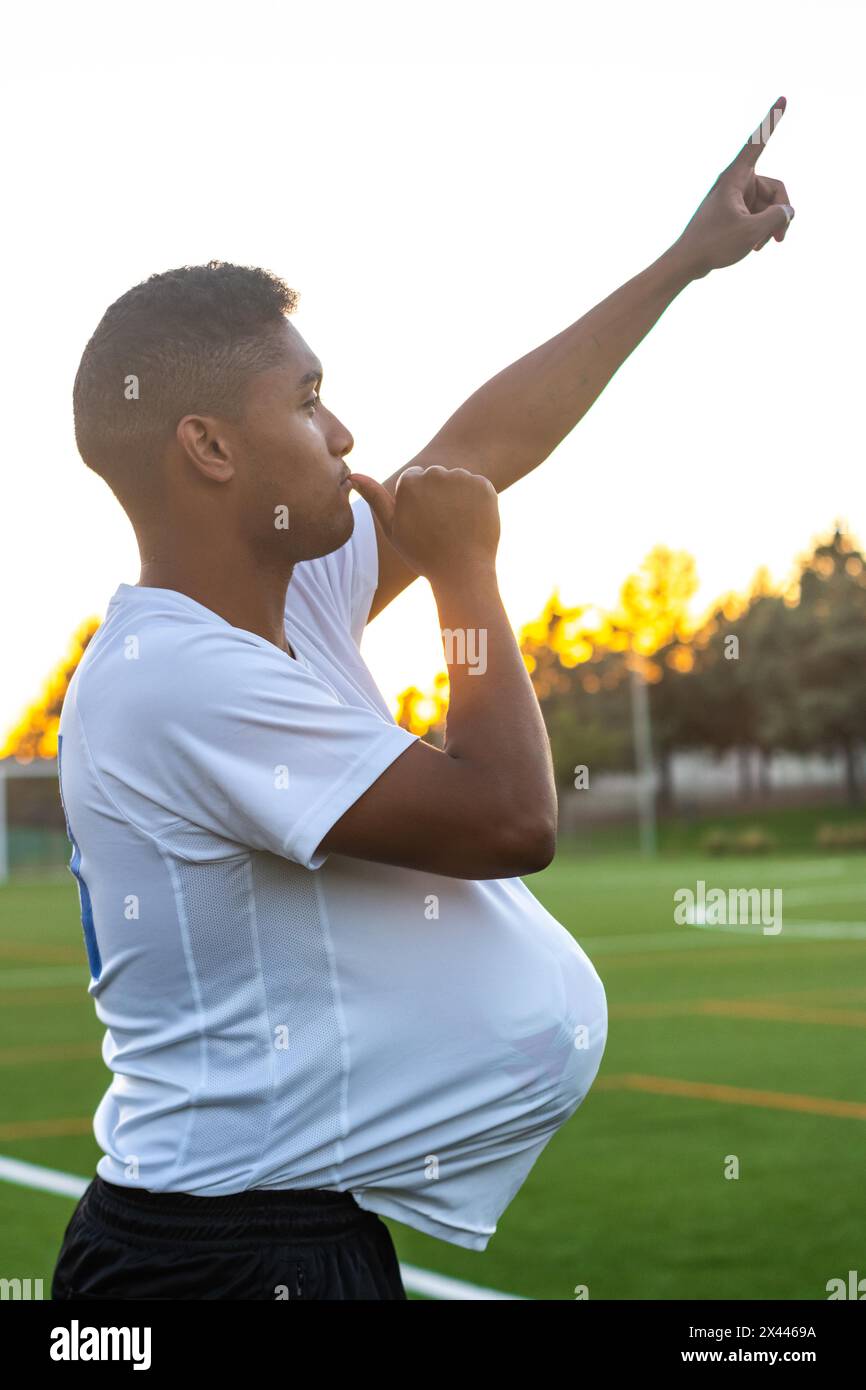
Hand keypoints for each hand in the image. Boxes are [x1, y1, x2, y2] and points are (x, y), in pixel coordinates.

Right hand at [347, 464, 500, 584]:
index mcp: (410, 481)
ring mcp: (462, 478)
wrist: (461, 572)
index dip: (418, 502)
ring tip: (456, 525)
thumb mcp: (393, 528)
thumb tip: (353, 476)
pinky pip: (478, 488)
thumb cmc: (423, 554)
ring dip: (458, 497)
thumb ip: (375, 498)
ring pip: (458, 481)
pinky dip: (477, 502)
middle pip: (436, 476)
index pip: (414, 478)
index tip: (423, 522)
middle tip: (441, 526)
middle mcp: (436, 473)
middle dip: (438, 495)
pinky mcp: (484, 486)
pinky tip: (472, 522)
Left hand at [672, 96, 794, 280]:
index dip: (773, 121)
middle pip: (774, 188)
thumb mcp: (752, 232)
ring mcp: (734, 197)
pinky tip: (754, 247)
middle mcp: (735, 182)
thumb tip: (788, 211)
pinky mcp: (732, 211)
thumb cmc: (714, 244)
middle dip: (780, 213)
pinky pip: (756, 214)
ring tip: (759, 246)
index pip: (759, 142)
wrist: (685, 263)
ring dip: (769, 226)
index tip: (784, 98)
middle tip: (780, 238)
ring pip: (767, 205)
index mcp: (736, 177)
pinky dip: (759, 229)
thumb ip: (778, 217)